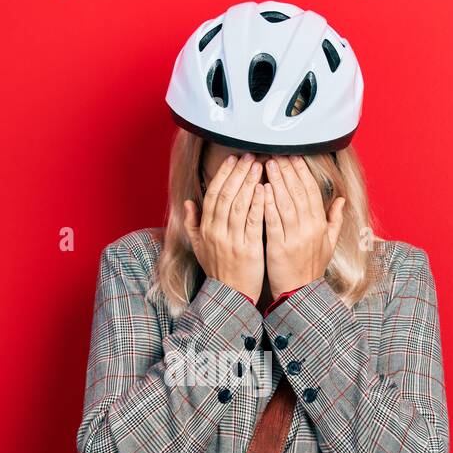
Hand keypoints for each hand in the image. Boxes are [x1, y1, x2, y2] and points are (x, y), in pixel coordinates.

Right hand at [183, 152, 265, 302]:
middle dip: (238, 173)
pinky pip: (252, 222)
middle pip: (226, 196)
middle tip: (249, 156)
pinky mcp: (248, 249)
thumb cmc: (218, 270)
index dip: (222, 175)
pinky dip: (257, 204)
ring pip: (238, 205)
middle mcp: (216, 233)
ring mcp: (231, 241)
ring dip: (248, 183)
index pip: (212, 196)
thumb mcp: (199, 248)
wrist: (229, 296)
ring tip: (259, 166)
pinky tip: (265, 189)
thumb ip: (193, 224)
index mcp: (206, 230)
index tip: (232, 159)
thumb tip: (188, 203)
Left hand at [263, 156, 344, 294]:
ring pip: (286, 203)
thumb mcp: (329, 245)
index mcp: (320, 226)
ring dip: (278, 181)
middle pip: (299, 193)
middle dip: (288, 170)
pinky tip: (262, 189)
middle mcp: (309, 229)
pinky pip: (274, 221)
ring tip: (268, 163)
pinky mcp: (279, 247)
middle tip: (277, 152)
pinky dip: (268, 204)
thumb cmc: (311, 268)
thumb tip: (341, 200)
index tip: (294, 156)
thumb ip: (334, 220)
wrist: (300, 294)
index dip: (303, 172)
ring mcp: (294, 238)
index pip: (311, 192)